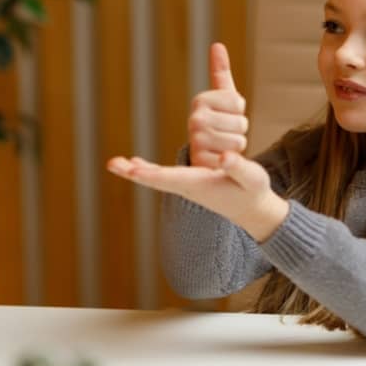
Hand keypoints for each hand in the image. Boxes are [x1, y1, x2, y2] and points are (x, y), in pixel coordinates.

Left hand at [106, 151, 289, 242]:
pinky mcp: (188, 183)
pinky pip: (162, 176)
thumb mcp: (253, 179)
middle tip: (113, 164)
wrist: (252, 209)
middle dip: (134, 173)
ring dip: (135, 170)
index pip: (171, 179)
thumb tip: (225, 156)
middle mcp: (188, 187)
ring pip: (156, 178)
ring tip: (114, 164)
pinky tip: (133, 165)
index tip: (132, 170)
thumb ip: (239, 168)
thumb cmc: (253, 192)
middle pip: (156, 180)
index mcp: (200, 185)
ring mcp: (185, 186)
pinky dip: (146, 170)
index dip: (151, 174)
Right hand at [188, 43, 248, 166]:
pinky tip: (218, 162)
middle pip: (241, 122)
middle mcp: (194, 119)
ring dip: (235, 147)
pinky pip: (233, 159)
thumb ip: (220, 73)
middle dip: (238, 130)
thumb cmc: (218, 125)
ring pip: (239, 141)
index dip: (238, 112)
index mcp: (200, 100)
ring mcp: (196, 141)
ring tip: (221, 147)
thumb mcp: (222, 99)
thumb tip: (217, 45)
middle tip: (223, 135)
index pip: (238, 102)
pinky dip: (230, 163)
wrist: (205, 159)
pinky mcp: (201, 162)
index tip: (225, 116)